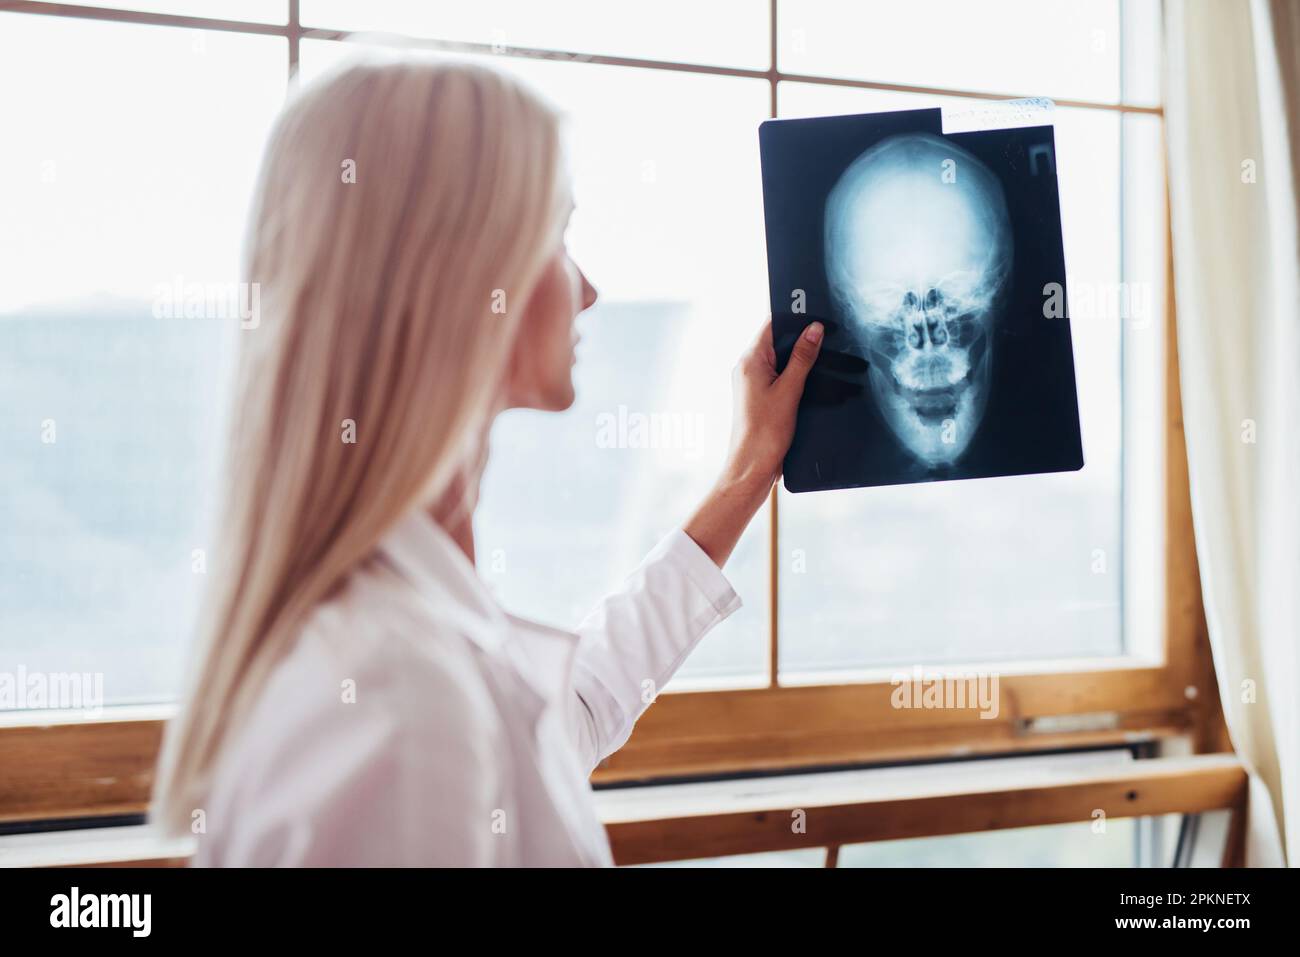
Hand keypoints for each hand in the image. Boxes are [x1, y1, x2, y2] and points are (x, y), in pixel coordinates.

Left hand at [683, 318, 822, 568]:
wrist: (751, 468)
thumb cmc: (765, 432)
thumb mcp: (789, 391)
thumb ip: (802, 358)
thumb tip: (814, 328)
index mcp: (750, 361)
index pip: (772, 324)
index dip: (794, 315)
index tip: (816, 308)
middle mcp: (749, 368)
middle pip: (778, 341)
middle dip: (803, 336)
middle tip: (831, 330)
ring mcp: (755, 383)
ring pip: (783, 360)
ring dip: (803, 357)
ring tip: (830, 352)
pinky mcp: (763, 398)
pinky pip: (783, 377)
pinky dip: (799, 375)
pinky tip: (818, 377)